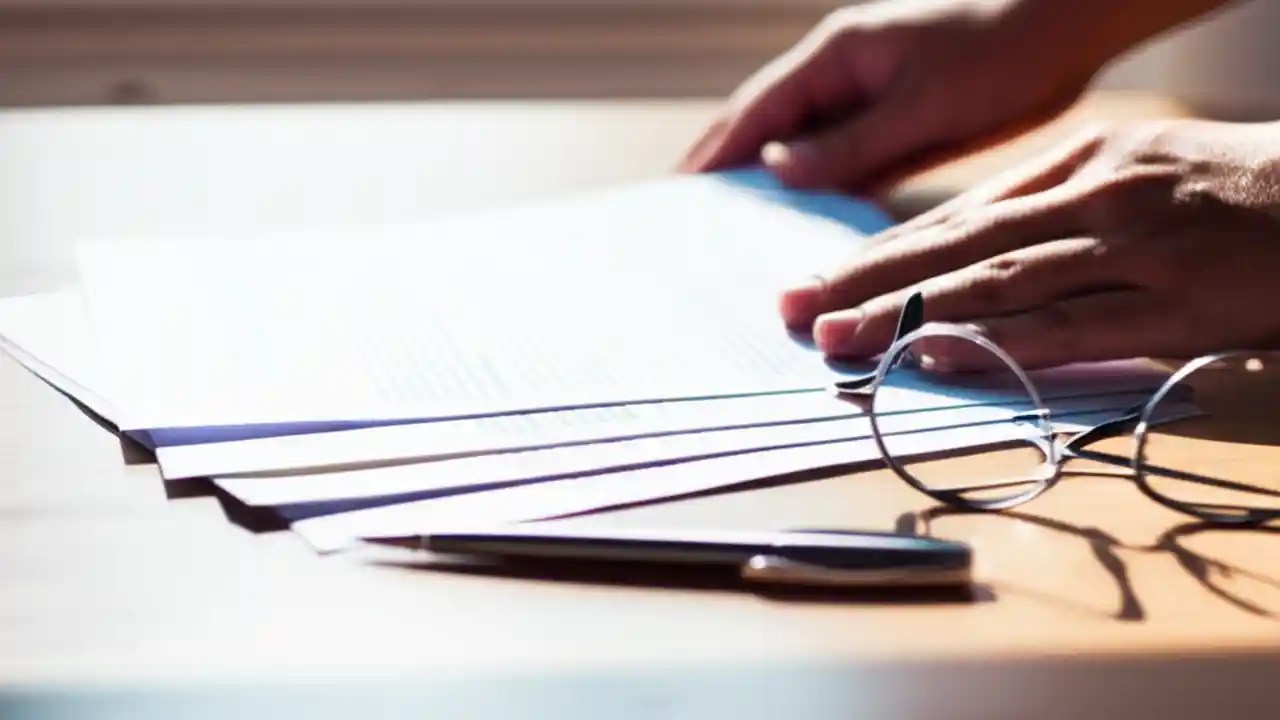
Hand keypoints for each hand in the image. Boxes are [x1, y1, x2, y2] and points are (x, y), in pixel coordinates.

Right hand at [680, 0, 1112, 190]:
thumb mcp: (922, 103)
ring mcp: (865, 100)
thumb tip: (778, 170)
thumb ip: (851, 141)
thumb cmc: (998, 50)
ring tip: (733, 230)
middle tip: (690, 218)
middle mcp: (840, 78)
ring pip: (803, 150)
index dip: (716, 150)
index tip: (679, 188)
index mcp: (834, 57)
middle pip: (768, 130)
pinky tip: (802, 222)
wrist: (1063, 30)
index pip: (757, 110)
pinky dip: (818, 190)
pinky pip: (842, 162)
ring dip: (770, 185)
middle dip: (728, 169)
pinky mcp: (895, 123)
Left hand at [781, 119, 1279, 370]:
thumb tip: (962, 248)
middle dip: (867, 282)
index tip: (820, 280)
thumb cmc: (1234, 188)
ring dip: (908, 317)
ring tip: (840, 340)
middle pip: (957, 248)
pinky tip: (939, 362)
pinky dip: (999, 347)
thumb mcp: (1134, 171)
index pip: (957, 218)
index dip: (881, 253)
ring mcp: (1132, 251)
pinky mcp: (1174, 306)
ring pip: (997, 287)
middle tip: (796, 309)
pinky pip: (1070, 331)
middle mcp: (1093, 200)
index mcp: (1079, 164)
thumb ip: (1050, 206)